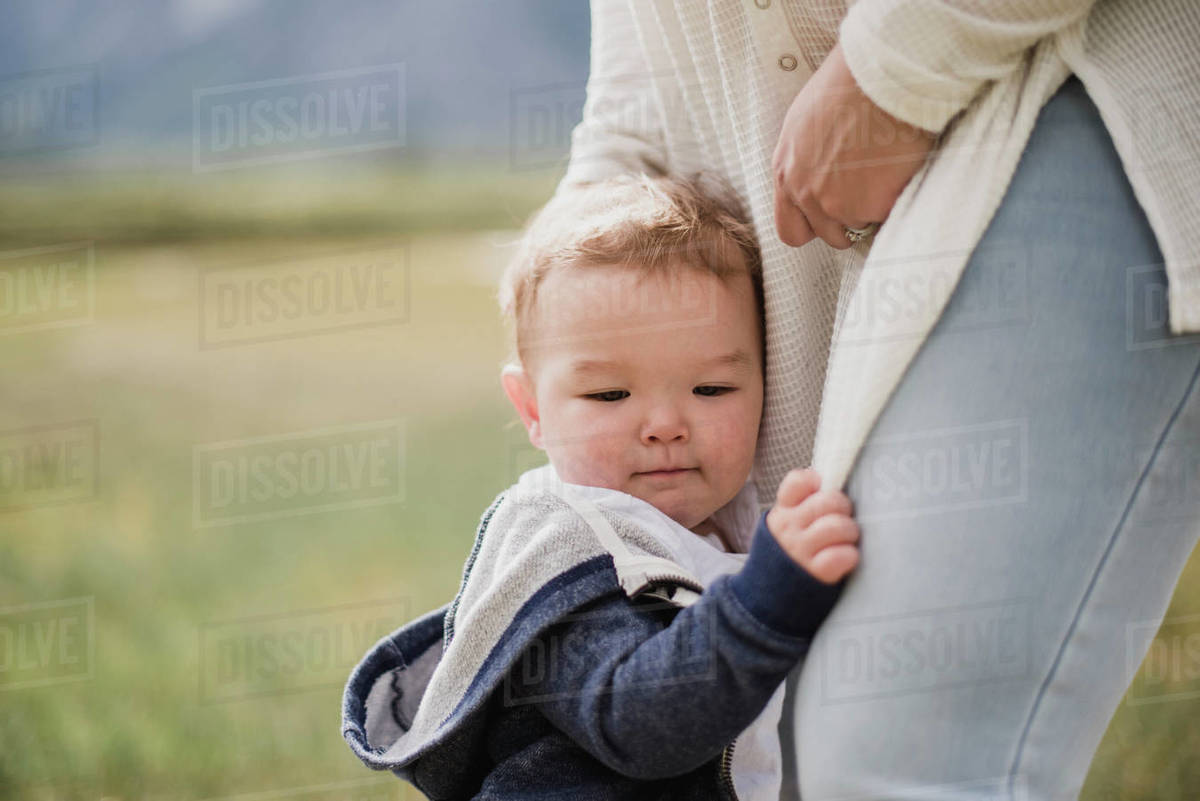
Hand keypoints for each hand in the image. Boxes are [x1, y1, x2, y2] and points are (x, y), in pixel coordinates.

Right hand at [766, 468, 859, 584]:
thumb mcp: (787, 525)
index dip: (815, 482)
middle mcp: (789, 528)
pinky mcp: (816, 573)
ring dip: (850, 531)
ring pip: (836, 525)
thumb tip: (830, 481)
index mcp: (783, 511)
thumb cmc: (790, 553)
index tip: (821, 492)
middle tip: (844, 517)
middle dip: (844, 507)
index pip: (797, 482)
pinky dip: (850, 555)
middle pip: (827, 501)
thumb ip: (802, 505)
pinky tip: (847, 558)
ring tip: (848, 539)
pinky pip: (842, 555)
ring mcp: (801, 550)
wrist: (769, 596)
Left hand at [772, 43, 935, 249]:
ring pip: (862, 225)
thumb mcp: (804, 122)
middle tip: (870, 191)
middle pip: (829, 235)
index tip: (831, 216)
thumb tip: (818, 171)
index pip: (790, 229)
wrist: (880, 75)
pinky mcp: (873, 206)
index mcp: (786, 173)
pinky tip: (901, 166)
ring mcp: (839, 205)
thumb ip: (804, 160)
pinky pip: (889, 215)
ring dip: (875, 207)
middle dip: (850, 221)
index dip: (814, 226)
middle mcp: (807, 194)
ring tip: (887, 169)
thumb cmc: (846, 85)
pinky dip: (898, 197)